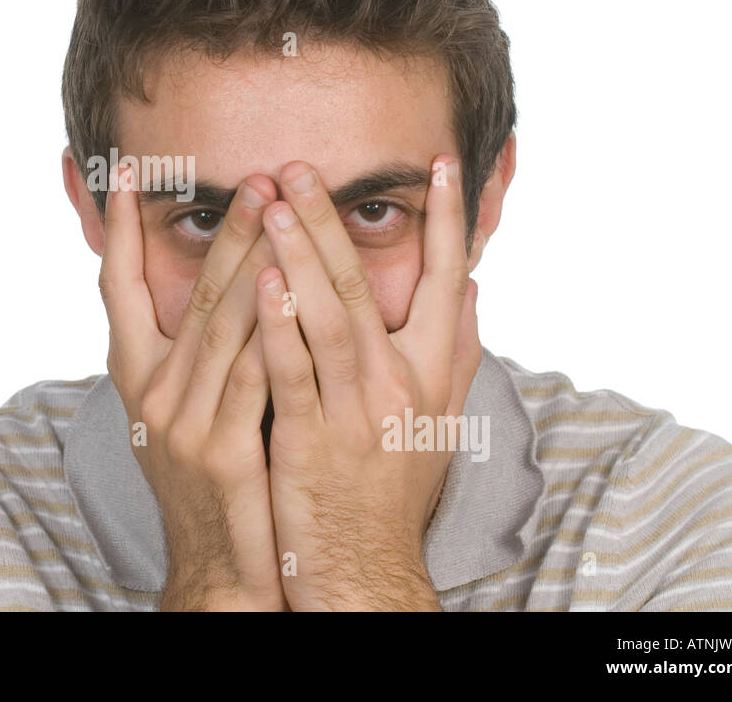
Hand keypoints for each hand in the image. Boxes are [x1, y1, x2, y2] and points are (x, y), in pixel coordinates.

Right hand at [98, 163, 285, 610]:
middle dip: (224, 229)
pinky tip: (288, 285)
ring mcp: (184, 423)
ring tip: (277, 205)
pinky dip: (270, 328)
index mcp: (135, 379)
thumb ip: (192, 353)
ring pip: (222, 324)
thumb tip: (218, 288)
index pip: (117, 287)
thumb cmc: (208, 486)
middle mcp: (151, 395)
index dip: (115, 228)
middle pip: (189, 294)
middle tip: (257, 175)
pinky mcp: (223, 452)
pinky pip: (253, 376)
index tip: (123, 171)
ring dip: (251, 258)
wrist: (219, 571)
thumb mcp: (181, 415)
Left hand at [253, 156, 481, 610]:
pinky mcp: (312, 441)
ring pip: (329, 319)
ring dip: (299, 256)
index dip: (450, 220)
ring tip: (271, 201)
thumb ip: (454, 351)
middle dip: (332, 221)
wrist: (366, 569)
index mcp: (433, 374)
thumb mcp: (440, 421)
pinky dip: (278, 325)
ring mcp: (356, 413)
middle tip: (300, 166)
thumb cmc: (394, 490)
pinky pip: (293, 373)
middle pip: (367, 288)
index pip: (447, 280)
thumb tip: (470, 287)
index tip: (443, 162)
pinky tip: (260, 281)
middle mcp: (401, 386)